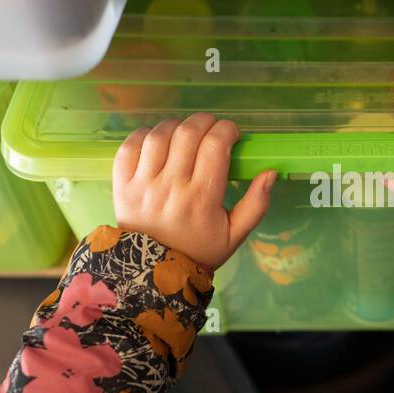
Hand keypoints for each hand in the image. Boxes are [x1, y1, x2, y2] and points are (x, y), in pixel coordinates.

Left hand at [113, 114, 275, 269]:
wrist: (154, 271)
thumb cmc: (198, 250)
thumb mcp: (234, 235)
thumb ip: (256, 204)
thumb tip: (270, 172)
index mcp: (201, 199)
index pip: (215, 146)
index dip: (226, 130)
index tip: (231, 134)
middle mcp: (171, 187)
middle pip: (188, 133)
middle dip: (205, 121)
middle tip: (211, 128)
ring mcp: (143, 184)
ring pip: (159, 135)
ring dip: (176, 125)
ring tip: (185, 133)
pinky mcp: (122, 184)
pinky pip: (129, 146)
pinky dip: (144, 134)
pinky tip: (157, 139)